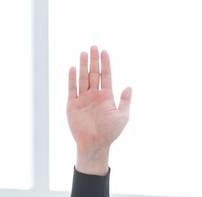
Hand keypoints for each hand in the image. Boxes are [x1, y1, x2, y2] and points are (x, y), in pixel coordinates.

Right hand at [67, 46, 131, 172]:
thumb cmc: (110, 132)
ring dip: (83, 66)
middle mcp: (94, 95)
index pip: (106, 76)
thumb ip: (125, 101)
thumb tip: (129, 87)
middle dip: (94, 60)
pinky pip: (72, 89)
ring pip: (83, 78)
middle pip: (94, 73)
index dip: (105, 64)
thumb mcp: (122, 116)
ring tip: (84, 53)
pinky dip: (72, 79)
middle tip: (93, 46)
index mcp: (106, 97)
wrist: (95, 144)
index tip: (104, 51)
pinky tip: (73, 68)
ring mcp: (83, 99)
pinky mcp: (73, 105)